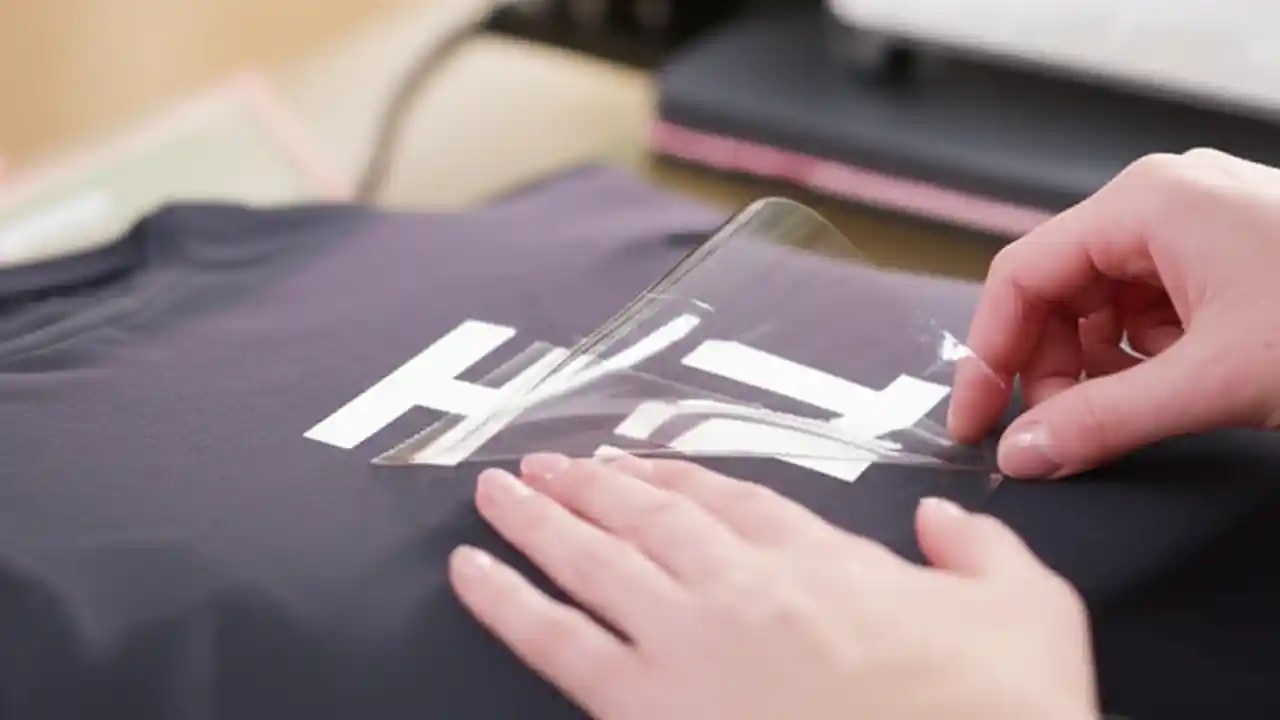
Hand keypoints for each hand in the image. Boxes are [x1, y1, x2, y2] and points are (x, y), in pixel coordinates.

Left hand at [449, 454, 1097, 719]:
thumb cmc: (995, 710)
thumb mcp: (1025, 608)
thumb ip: (980, 553)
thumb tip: (947, 527)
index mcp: (823, 560)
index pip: (731, 500)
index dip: (675, 479)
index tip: (639, 469)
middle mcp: (745, 586)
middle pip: (646, 517)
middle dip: (589, 487)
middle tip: (542, 465)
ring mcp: (690, 642)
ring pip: (591, 562)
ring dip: (535, 522)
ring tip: (493, 493)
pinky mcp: (649, 706)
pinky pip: (557, 642)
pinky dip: (507, 602)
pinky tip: (471, 573)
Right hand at [950, 148, 1279, 477]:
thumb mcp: (1214, 380)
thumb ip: (1104, 421)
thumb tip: (1026, 454)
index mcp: (1145, 205)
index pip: (1022, 275)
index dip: (989, 354)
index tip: (979, 420)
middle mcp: (1162, 204)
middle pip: (1059, 289)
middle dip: (1048, 367)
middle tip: (1057, 434)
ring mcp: (1197, 228)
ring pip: (1102, 303)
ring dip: (1093, 367)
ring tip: (1113, 415)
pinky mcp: (1225, 258)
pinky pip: (1148, 309)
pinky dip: (1138, 357)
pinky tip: (1159, 390)